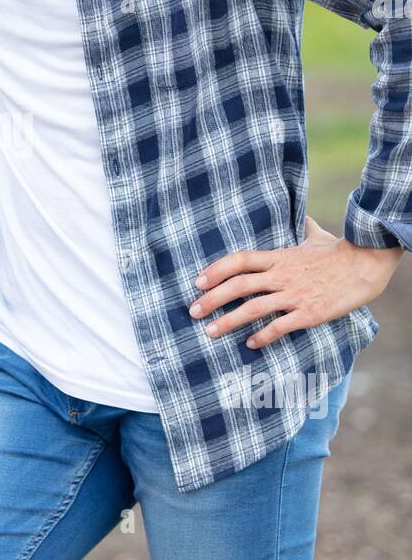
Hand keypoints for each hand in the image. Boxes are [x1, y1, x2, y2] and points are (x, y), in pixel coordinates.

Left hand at [189, 215, 402, 348]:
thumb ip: (301, 227)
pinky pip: (280, 326)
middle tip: (193, 312)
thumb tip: (299, 215)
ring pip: (253, 308)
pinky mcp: (309, 313)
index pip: (239, 261)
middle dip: (211, 300)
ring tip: (211, 332)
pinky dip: (262, 337)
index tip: (197, 282)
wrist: (366, 265)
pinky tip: (250, 344)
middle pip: (238, 286)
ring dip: (229, 321)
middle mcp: (281, 275)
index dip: (215, 271)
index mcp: (278, 257)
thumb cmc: (338, 251)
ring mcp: (294, 295)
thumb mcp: (315, 236)